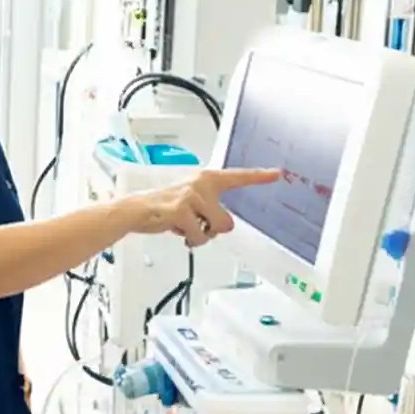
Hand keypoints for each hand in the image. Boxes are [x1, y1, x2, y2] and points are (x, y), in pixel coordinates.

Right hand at [134, 168, 280, 246]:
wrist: (136, 210)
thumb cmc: (164, 207)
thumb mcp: (191, 201)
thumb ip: (211, 207)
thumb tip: (223, 225)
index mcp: (207, 179)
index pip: (238, 177)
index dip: (260, 176)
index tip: (278, 174)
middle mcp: (201, 183)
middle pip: (228, 221)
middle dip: (212, 230)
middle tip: (194, 225)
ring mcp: (192, 195)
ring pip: (215, 229)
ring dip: (200, 235)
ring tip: (184, 227)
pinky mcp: (182, 210)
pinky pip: (199, 236)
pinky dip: (190, 240)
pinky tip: (176, 229)